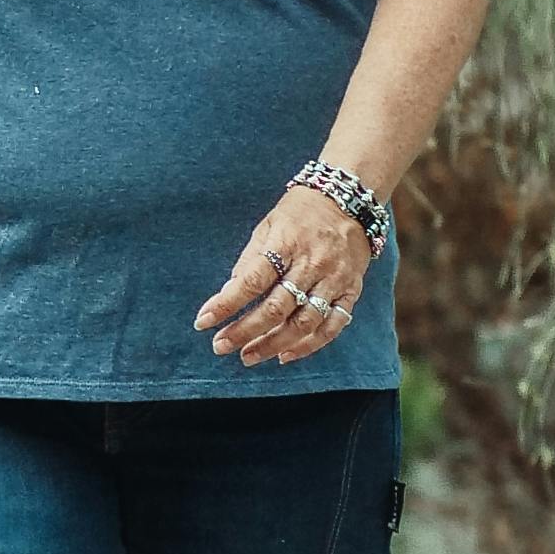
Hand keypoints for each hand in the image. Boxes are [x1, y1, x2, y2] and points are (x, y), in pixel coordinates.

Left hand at [196, 185, 374, 367]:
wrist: (350, 198)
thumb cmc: (300, 213)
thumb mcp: (269, 225)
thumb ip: (251, 260)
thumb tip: (228, 295)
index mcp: (287, 243)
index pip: (252, 280)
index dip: (226, 304)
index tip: (203, 322)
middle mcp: (313, 263)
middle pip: (276, 308)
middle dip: (244, 331)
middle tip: (220, 346)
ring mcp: (335, 279)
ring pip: (303, 323)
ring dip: (272, 344)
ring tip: (248, 356)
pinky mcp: (351, 290)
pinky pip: (332, 325)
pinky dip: (309, 346)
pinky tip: (285, 356)